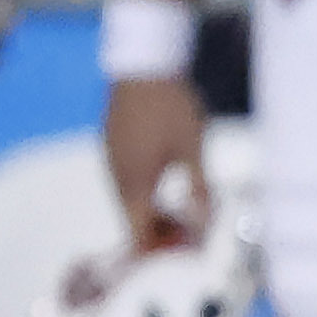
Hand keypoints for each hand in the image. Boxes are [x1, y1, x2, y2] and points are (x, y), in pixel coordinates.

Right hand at [102, 75, 209, 247]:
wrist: (143, 65)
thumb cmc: (170, 106)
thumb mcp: (192, 149)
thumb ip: (198, 187)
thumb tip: (206, 220)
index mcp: (135, 184)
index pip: (138, 235)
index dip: (159, 251)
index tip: (184, 251)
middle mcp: (117, 176)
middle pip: (133, 220)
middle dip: (160, 233)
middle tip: (191, 231)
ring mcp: (111, 160)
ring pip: (129, 200)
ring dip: (151, 212)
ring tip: (183, 209)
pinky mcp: (112, 145)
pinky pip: (125, 180)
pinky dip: (144, 192)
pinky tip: (164, 181)